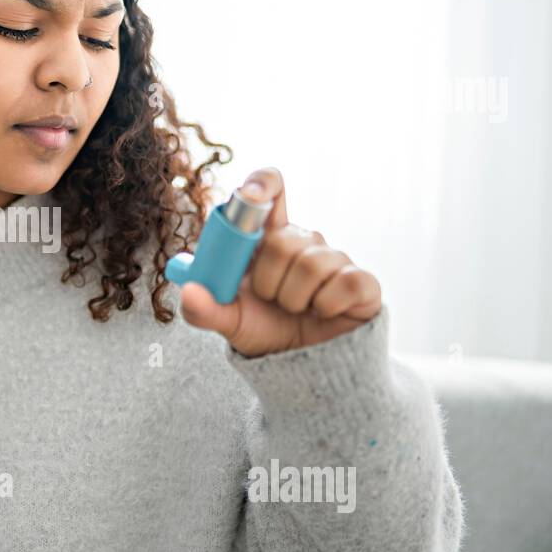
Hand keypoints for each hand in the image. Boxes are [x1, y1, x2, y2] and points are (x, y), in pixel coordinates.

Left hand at [178, 167, 382, 356]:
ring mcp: (335, 259)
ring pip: (312, 265)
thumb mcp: (229, 322)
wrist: (301, 368)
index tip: (251, 195)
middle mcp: (303, 241)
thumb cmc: (265, 331)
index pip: (270, 190)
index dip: (263, 183)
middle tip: (271, 299)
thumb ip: (203, 309)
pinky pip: (344, 284)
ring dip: (294, 299)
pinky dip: (326, 306)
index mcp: (268, 239)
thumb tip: (189, 292)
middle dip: (268, 281)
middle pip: (283, 240)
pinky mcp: (362, 282)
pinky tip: (324, 312)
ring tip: (296, 310)